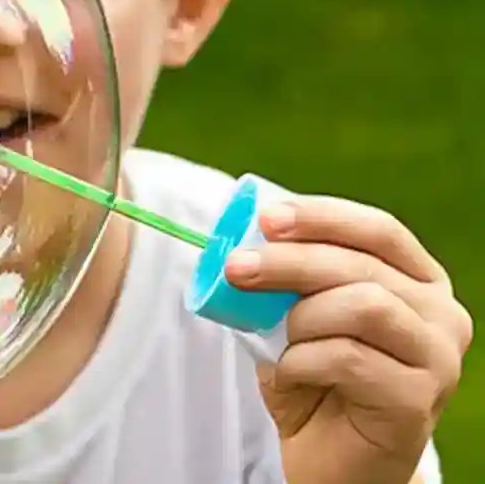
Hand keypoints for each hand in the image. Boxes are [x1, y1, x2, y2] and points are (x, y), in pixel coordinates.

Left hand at [223, 195, 472, 483]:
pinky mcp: (418, 400)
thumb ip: (285, 283)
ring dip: (302, 319)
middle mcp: (440, 313)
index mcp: (417, 281)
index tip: (267, 218)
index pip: (378, 230)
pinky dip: (303, 361)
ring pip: (362, 306)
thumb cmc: (315, 382)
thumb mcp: (294, 320)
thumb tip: (244, 245)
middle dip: (289, 262)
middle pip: (361, 266)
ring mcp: (438, 358)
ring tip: (281, 342)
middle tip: (237, 268)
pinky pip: (348, 358)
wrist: (331, 461)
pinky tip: (293, 374)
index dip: (322, 217)